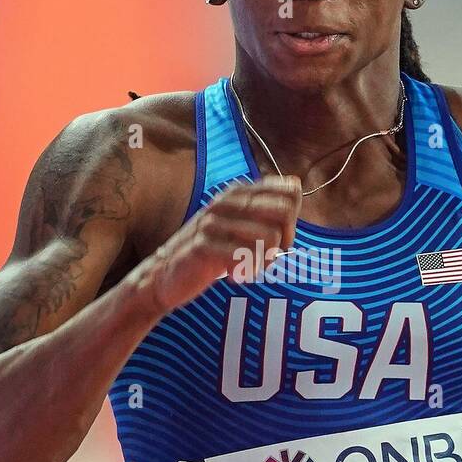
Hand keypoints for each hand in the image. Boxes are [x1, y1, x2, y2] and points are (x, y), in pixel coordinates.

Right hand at [135, 175, 301, 315]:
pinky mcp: (202, 246)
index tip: (277, 240)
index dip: (292, 221)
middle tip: (267, 256)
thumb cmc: (209, 251)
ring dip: (265, 260)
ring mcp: (212, 222)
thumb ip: (265, 207)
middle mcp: (226, 202)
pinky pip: (245, 256)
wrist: (165, 275)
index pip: (290, 192)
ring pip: (270, 237)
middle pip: (285, 212)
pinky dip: (246, 271)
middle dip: (285, 240)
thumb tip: (296, 186)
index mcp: (238, 193)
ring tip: (248, 267)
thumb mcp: (238, 224)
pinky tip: (234, 276)